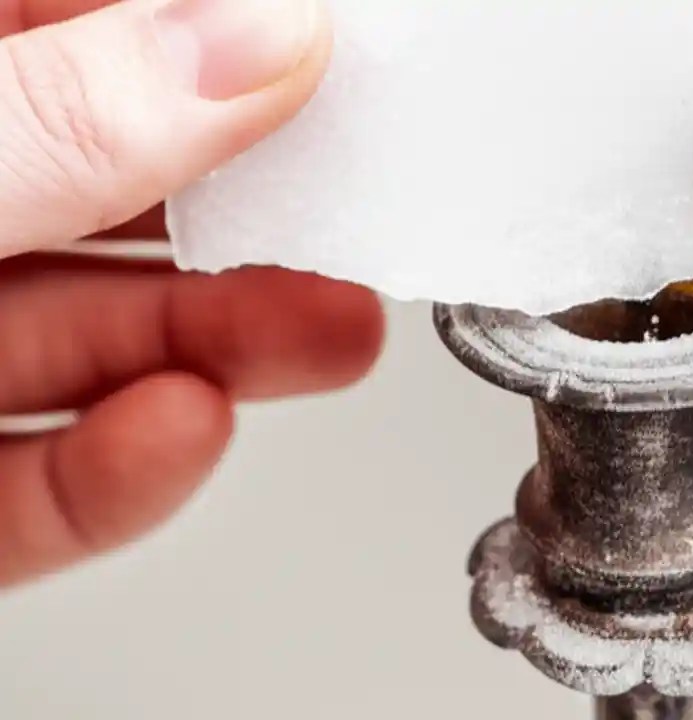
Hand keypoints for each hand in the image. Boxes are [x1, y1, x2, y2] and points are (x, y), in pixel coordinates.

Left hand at [0, 0, 380, 587]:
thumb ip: (66, 122)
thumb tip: (256, 45)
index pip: (69, 25)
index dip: (204, 31)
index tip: (327, 48)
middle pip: (104, 195)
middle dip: (247, 211)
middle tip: (360, 203)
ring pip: (89, 344)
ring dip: (224, 345)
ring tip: (338, 332)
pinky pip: (35, 486)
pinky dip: (121, 475)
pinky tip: (186, 430)